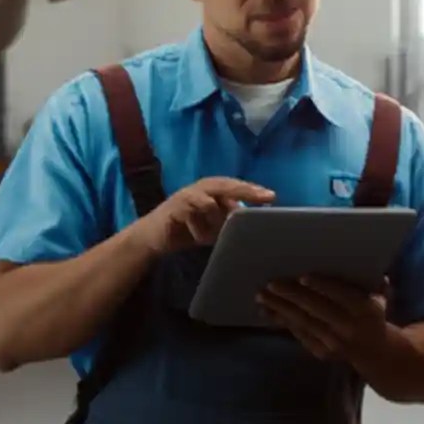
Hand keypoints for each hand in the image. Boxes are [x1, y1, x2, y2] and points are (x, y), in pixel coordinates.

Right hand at [131, 177, 274, 255]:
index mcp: (211, 190)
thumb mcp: (213, 226)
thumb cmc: (186, 230)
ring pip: (209, 198)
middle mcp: (200, 189)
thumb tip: (255, 222)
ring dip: (218, 215)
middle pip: (225, 185)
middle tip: (263, 197)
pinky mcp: (173, 208)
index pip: (235, 186)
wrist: (152, 238)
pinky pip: (190, 213)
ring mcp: (186, 196)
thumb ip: (229, 221)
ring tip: (223, 228)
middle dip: (245, 190)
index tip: (271, 197)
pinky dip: (198, 226)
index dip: (252, 190)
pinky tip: (200, 239)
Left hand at [257, 275, 390, 361]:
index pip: (341, 295)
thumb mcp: (378, 297)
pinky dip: (283, 322)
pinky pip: (299, 334)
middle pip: (316, 308)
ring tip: (262, 297)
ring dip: (280, 309)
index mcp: (364, 309)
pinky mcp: (321, 352)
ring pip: (303, 322)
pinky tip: (268, 313)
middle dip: (291, 295)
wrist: (376, 353)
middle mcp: (348, 327)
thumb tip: (362, 259)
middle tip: (271, 283)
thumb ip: (372, 281)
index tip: (302, 276)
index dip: (322, 285)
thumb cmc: (373, 315)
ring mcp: (334, 343)